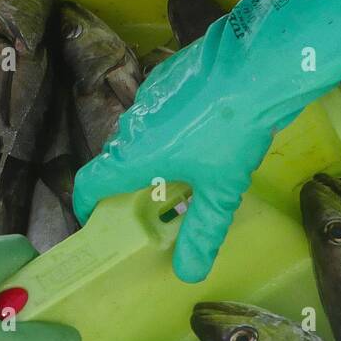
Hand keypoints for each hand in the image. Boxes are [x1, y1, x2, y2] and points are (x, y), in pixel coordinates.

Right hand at [73, 36, 269, 285]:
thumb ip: (202, 233)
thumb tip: (188, 274)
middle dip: (130, 186)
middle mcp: (132, 125)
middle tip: (154, 205)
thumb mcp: (220, 192)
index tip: (94, 219)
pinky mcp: (167, 77)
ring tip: (186, 172)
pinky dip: (170, 129)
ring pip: (140, 135)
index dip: (86, 204)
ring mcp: (148, 97)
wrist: (254, 66)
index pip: (91, 182)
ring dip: (153, 157)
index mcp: (134, 156)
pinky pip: (159, 112)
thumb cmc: (231, 134)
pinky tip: (202, 133)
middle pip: (118, 161)